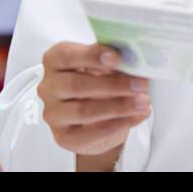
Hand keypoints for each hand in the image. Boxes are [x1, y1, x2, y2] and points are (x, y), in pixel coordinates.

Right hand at [38, 42, 151, 158]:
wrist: (97, 116)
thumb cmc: (100, 80)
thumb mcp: (105, 64)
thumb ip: (113, 59)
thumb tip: (134, 58)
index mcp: (56, 60)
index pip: (66, 55)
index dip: (91, 55)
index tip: (117, 58)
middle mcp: (49, 86)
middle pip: (76, 85)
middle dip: (113, 84)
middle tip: (141, 83)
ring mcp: (53, 113)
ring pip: (83, 111)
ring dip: (118, 107)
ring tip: (143, 102)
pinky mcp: (63, 136)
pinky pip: (91, 133)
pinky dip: (118, 124)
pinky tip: (137, 116)